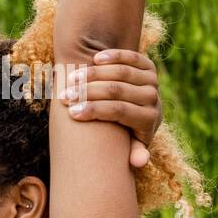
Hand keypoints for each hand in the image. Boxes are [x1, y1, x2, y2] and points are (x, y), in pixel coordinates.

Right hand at [57, 49, 162, 167]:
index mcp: (149, 119)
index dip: (94, 110)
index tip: (72, 112)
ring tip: (70, 79)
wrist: (148, 111)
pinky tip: (94, 59)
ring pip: (121, 72)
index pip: (119, 110)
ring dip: (93, 74)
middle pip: (117, 90)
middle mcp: (153, 98)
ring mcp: (152, 80)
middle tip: (64, 96)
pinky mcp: (149, 66)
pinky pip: (130, 57)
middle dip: (87, 92)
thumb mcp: (133, 145)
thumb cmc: (130, 132)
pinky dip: (112, 56)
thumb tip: (139, 161)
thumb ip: (135, 153)